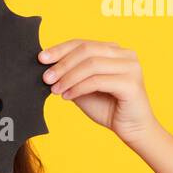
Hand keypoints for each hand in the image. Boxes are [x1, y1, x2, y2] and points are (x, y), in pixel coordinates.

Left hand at [39, 39, 161, 143]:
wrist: (131, 129)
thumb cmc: (108, 108)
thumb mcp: (82, 88)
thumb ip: (70, 75)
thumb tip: (47, 67)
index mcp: (114, 51)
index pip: (83, 43)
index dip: (60, 49)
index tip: (41, 58)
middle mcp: (125, 54)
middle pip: (86, 50)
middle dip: (62, 63)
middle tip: (46, 77)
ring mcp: (131, 67)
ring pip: (91, 64)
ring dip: (69, 77)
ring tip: (55, 90)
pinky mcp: (131, 83)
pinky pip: (98, 81)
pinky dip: (78, 88)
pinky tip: (67, 96)